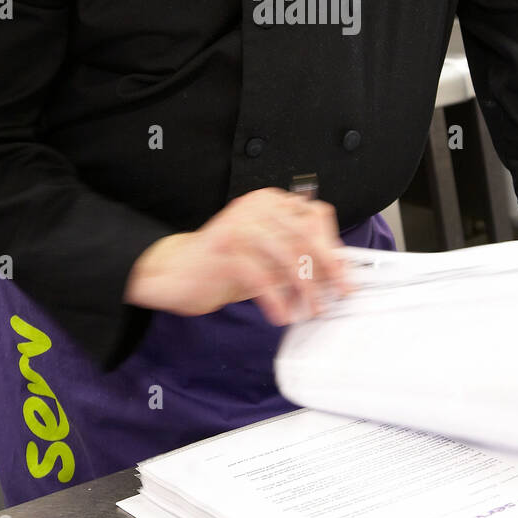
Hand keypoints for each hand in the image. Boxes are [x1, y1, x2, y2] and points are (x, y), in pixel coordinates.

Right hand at [123, 187, 354, 324]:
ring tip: (311, 309)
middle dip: (327, 268)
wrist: (175, 272)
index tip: (342, 273)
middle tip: (339, 293)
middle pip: (305, 234)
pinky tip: (280, 315)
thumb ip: (296, 255)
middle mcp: (255, 206)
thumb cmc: (224, 265)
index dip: (332, 245)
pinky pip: (259, 276)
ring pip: (287, 255)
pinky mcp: (223, 248)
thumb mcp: (266, 256)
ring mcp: (238, 224)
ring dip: (305, 288)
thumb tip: (336, 272)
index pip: (315, 216)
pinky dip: (275, 299)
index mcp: (269, 201)